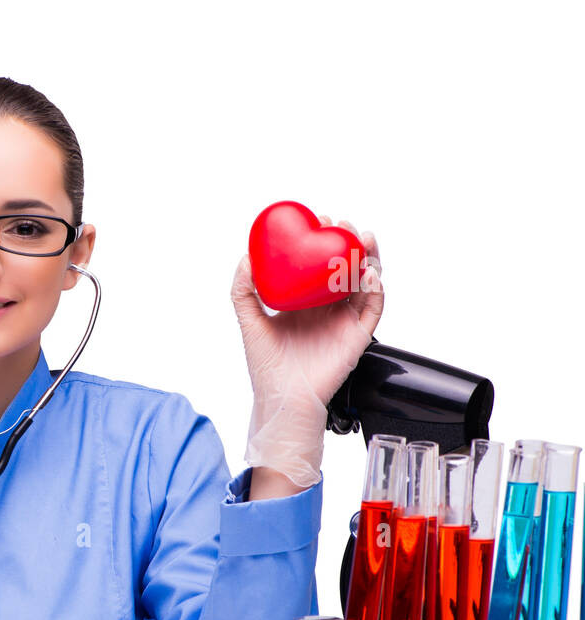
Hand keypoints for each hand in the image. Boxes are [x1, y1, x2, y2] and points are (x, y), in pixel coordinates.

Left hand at [230, 217, 384, 487]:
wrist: (283, 398)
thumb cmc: (267, 366)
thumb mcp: (249, 321)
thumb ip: (243, 291)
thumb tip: (246, 258)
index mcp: (306, 301)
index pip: (320, 263)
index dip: (324, 240)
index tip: (319, 221)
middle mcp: (328, 308)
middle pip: (347, 266)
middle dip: (349, 242)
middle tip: (342, 226)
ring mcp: (345, 320)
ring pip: (365, 281)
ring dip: (368, 257)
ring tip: (362, 239)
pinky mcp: (359, 335)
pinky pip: (374, 307)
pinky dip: (376, 288)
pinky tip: (369, 274)